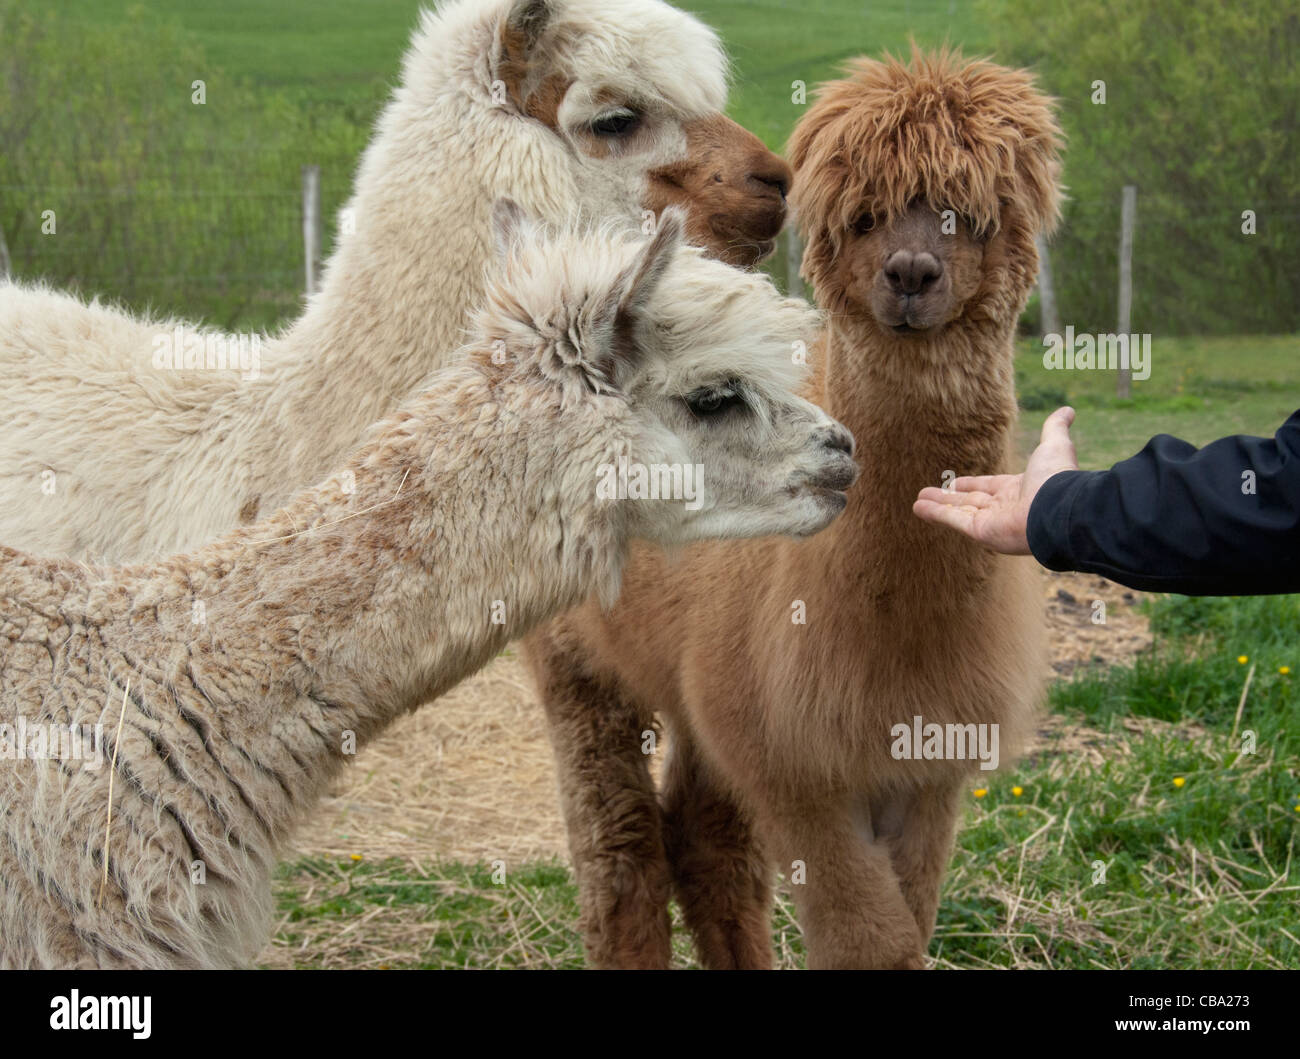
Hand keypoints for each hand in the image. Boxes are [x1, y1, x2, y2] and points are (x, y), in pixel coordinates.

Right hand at [912, 406, 1079, 554]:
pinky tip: (918, 508)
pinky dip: (936, 514)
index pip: (988, 487)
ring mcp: (991, 522)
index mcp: (1018, 490)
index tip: (955, 482)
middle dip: (950, 498)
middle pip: (970, 501)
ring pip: (958, 511)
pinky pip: (954, 520)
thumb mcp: (1054, 446)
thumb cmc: (1056, 479)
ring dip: (938, 506)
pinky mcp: (980, 531)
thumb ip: (1055, 429)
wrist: (1058, 509)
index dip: (972, 484)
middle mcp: (1004, 508)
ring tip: (917, 502)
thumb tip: (1068, 411)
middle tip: (929, 493)